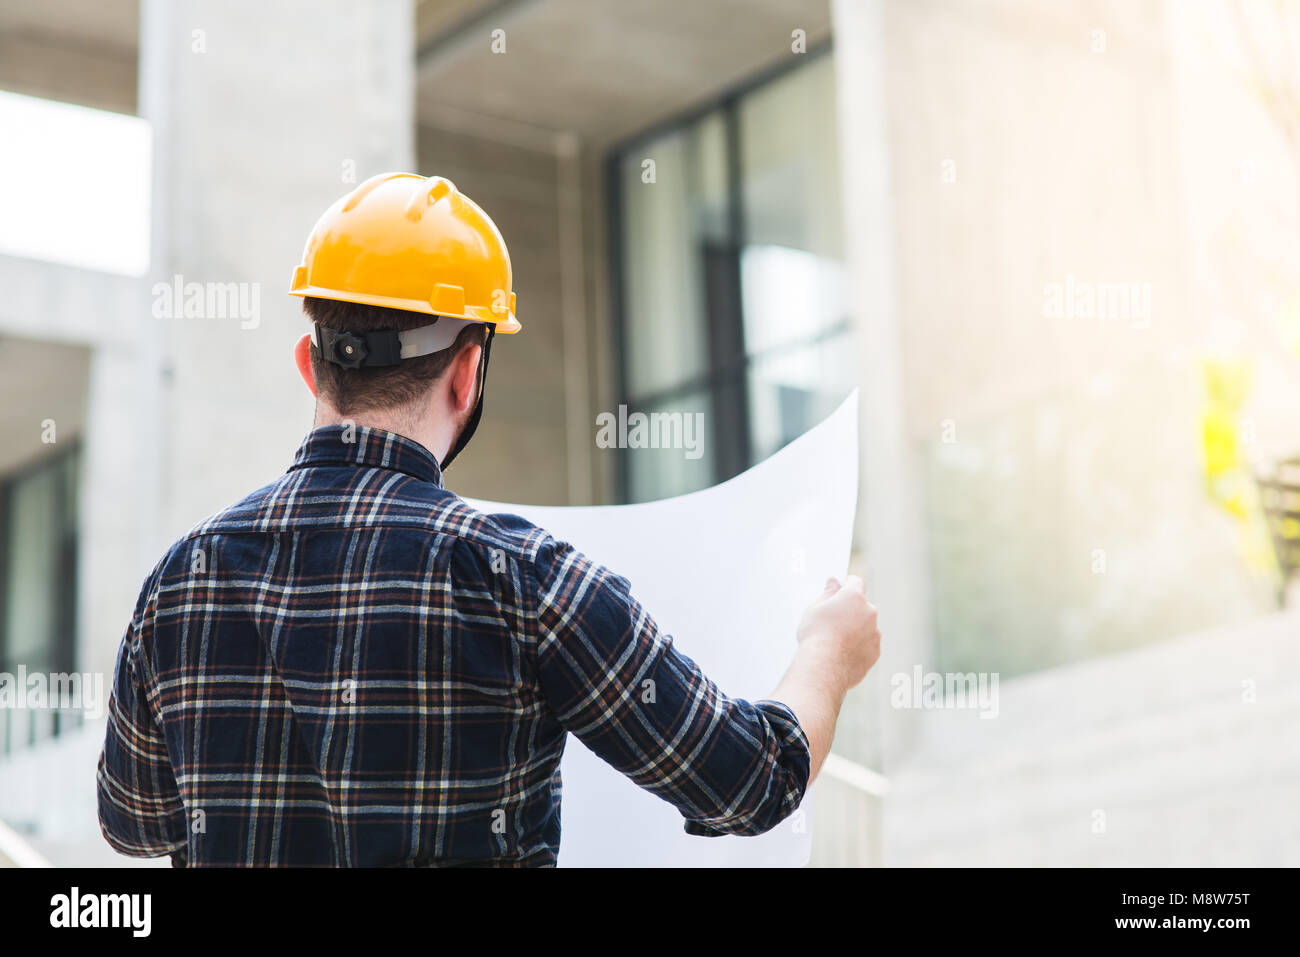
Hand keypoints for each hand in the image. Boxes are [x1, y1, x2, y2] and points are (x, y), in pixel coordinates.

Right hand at [795, 575, 880, 690]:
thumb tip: (833, 582)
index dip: (846, 585)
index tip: (839, 591)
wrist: (823, 667)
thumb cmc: (816, 637)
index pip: (855, 582)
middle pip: (862, 606)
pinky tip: (842, 653)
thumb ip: (827, 593)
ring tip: (835, 642)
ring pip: (866, 626)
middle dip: (851, 610)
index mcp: (854, 597)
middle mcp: (869, 612)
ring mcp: (874, 633)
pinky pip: (868, 645)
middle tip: (833, 621)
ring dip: (856, 629)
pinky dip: (859, 647)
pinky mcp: (875, 652)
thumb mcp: (814, 609)